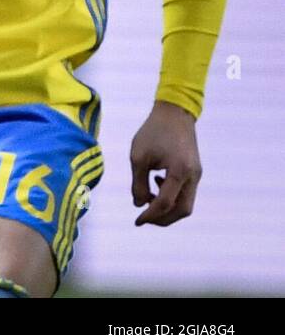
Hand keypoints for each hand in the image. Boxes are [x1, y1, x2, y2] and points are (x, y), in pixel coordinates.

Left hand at [130, 99, 200, 225]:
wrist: (174, 113)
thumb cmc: (153, 132)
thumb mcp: (138, 156)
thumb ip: (137, 183)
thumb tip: (138, 205)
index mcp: (179, 171)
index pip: (165, 203)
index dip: (150, 215)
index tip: (137, 221)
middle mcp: (193, 176)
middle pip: (182, 210)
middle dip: (163, 219)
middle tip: (144, 218)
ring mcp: (197, 174)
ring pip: (186, 204)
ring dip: (167, 208)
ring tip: (147, 199)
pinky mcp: (195, 171)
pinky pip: (186, 192)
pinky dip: (172, 197)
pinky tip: (157, 184)